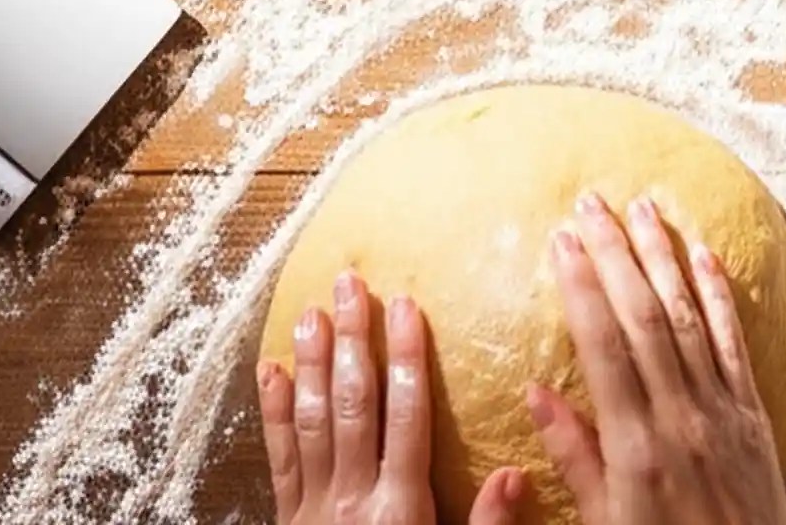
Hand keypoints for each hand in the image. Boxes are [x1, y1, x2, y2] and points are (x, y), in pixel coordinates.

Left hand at [258, 272, 525, 524]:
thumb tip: (515, 473)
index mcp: (400, 509)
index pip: (405, 416)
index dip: (406, 358)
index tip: (406, 306)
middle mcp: (351, 499)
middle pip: (353, 404)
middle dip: (352, 340)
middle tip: (350, 285)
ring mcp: (312, 507)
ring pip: (311, 420)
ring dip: (310, 362)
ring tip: (311, 311)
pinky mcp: (286, 518)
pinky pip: (278, 456)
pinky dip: (274, 411)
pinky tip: (270, 371)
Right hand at [529, 193, 785, 524]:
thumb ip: (575, 459)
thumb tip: (538, 394)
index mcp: (638, 448)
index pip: (605, 347)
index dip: (582, 288)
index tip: (561, 242)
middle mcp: (684, 418)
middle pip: (646, 318)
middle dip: (616, 253)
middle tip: (591, 204)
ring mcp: (724, 413)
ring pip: (691, 318)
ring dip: (664, 258)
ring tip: (643, 208)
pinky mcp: (755, 417)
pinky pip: (736, 344)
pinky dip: (721, 296)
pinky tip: (706, 256)